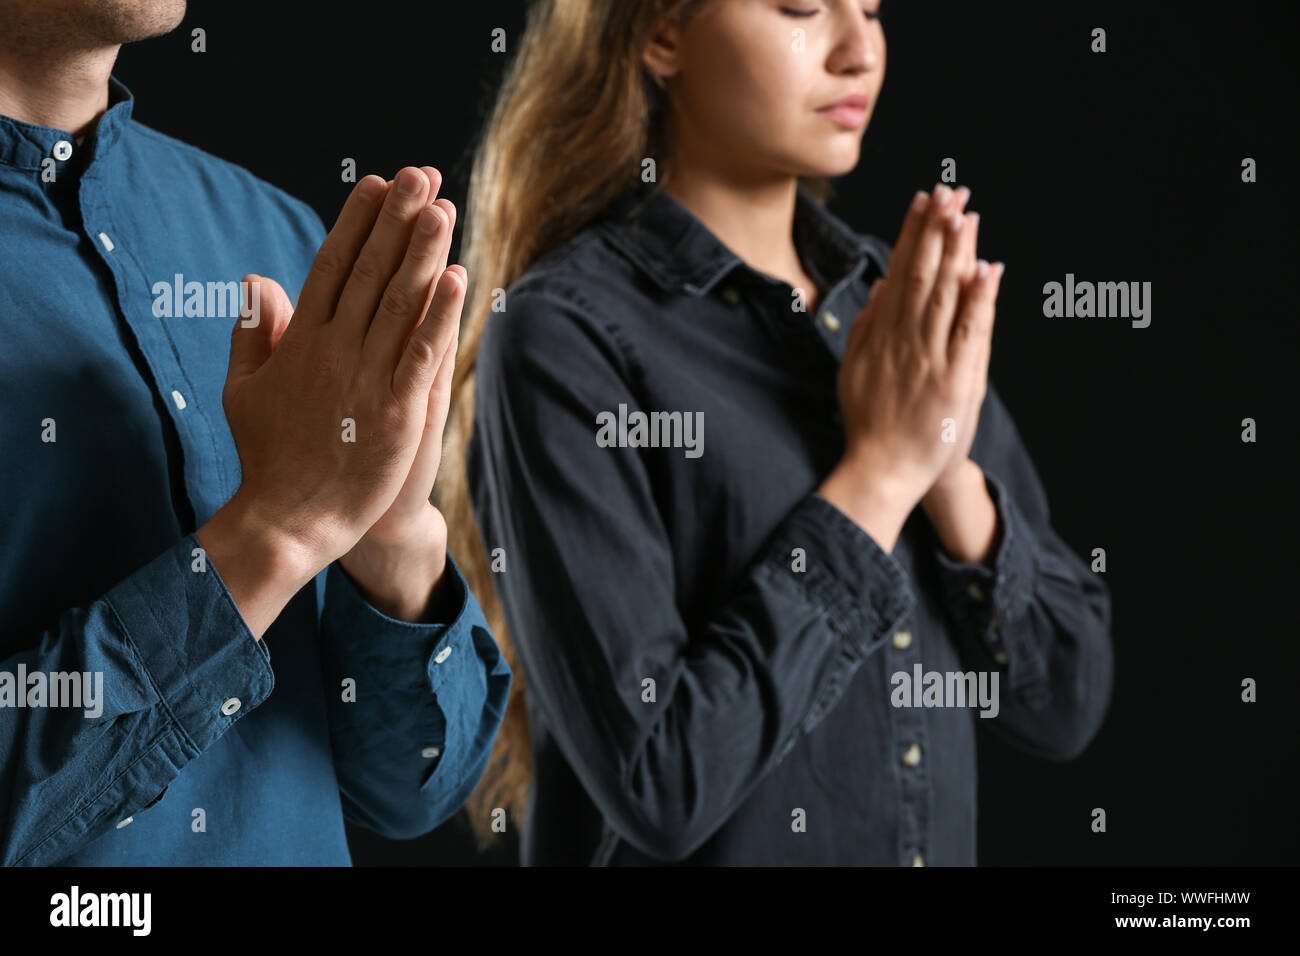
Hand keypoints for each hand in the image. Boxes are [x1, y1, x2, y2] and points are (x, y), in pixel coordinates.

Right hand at [199, 167, 464, 635]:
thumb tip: (259, 279)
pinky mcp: (396, 413)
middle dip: (396, 219)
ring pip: (399, 304)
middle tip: (420, 173)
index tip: (375, 184)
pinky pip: (422, 354)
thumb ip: (254, 332)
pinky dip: (440, 316)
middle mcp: (333, 350)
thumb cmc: (267, 457)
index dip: (356, 222)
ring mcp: (366, 380)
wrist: (287, 522)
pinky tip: (458, 278)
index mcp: (300, 341)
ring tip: (442, 206)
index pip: (331, 265)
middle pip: (371, 272)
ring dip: (423, 252)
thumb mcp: (245, 389)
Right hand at [820, 183, 1002, 549]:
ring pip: (945, 295)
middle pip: (923, 275)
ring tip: (967, 215)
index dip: (913, 234)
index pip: (900, 272)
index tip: (924, 201)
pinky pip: (969, 334)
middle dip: (937, 230)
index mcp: (882, 335)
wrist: (882, 471)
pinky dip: (979, 302)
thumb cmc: (871, 423)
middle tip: (950, 191)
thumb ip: (865, 327)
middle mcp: (904, 340)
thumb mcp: (853, 370)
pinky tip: (988, 271)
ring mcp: (930, 359)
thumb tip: (880, 287)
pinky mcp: (954, 381)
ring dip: (958, 253)